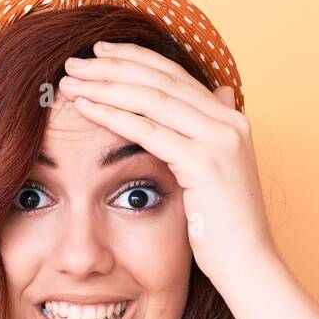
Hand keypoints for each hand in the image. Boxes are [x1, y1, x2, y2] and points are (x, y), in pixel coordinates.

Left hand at [56, 40, 277, 287]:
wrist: (247, 265)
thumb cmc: (223, 230)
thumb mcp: (214, 176)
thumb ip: (207, 137)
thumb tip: (220, 96)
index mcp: (230, 120)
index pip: (176, 76)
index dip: (136, 59)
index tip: (101, 53)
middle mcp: (228, 122)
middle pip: (161, 79)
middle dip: (114, 66)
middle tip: (75, 62)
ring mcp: (219, 140)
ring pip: (151, 98)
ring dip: (106, 85)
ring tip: (72, 81)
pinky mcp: (204, 163)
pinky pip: (148, 131)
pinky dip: (112, 115)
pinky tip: (85, 108)